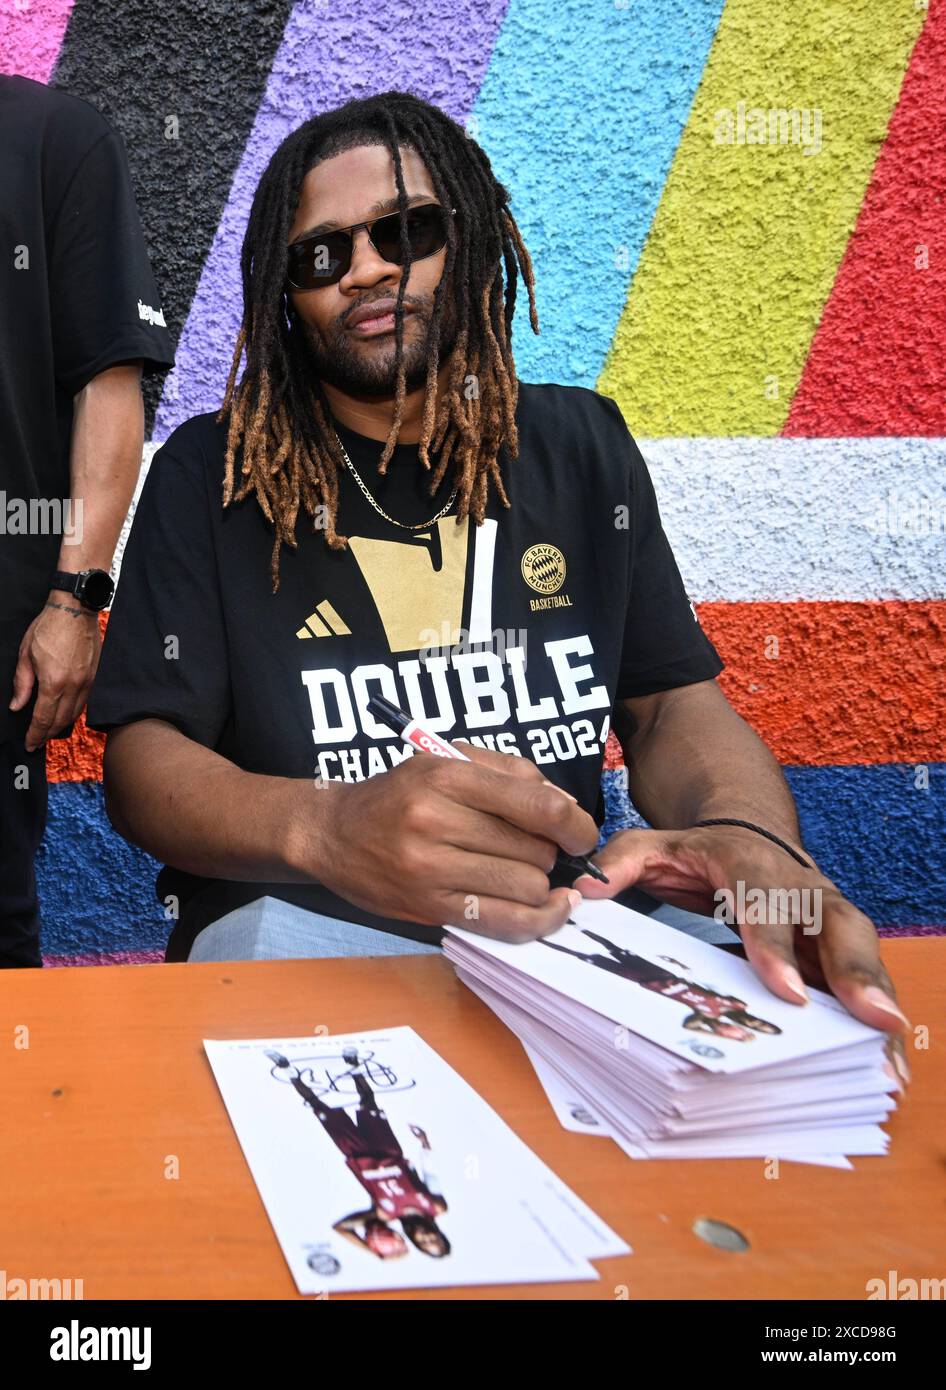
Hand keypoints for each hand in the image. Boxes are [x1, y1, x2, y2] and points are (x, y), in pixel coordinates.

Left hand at [10, 601, 101, 751]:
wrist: (75, 610)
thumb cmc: (49, 627)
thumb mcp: (25, 654)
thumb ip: (22, 683)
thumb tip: (18, 705)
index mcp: (54, 682)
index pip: (43, 718)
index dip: (35, 734)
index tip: (29, 743)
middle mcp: (74, 686)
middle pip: (61, 721)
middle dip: (47, 735)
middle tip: (37, 741)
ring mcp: (87, 682)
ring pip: (75, 715)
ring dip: (61, 726)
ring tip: (49, 731)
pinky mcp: (94, 677)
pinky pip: (84, 703)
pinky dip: (73, 713)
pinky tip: (64, 714)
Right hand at [304, 745, 598, 942]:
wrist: (332, 833)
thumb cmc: (400, 794)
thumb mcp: (448, 761)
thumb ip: (512, 774)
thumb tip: (569, 809)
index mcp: (447, 778)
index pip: (539, 807)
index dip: (577, 825)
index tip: (581, 833)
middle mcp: (436, 822)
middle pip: (535, 850)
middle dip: (551, 853)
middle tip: (539, 850)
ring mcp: (430, 870)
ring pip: (526, 887)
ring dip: (540, 884)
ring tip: (526, 872)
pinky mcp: (429, 908)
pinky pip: (504, 923)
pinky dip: (539, 920)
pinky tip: (550, 908)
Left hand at [573, 824, 910, 1083]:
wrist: (748, 828)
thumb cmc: (698, 850)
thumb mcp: (652, 845)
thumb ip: (619, 863)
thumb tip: (584, 888)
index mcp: (752, 864)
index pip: (766, 905)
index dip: (778, 947)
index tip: (789, 992)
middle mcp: (801, 887)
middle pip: (837, 925)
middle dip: (856, 972)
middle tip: (873, 1019)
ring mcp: (827, 914)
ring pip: (863, 953)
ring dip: (879, 1001)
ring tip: (890, 1057)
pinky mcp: (839, 942)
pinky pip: (867, 977)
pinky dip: (880, 1016)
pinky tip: (889, 1062)